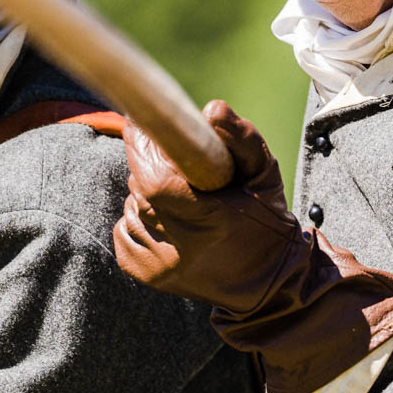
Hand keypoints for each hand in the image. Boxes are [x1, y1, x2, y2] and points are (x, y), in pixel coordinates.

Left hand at [114, 101, 392, 392]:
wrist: (267, 285)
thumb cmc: (267, 221)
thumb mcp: (265, 175)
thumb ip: (242, 138)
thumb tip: (213, 107)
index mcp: (210, 220)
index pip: (154, 179)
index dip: (142, 150)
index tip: (144, 128)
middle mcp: (181, 248)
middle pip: (140, 190)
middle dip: (149, 167)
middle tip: (171, 162)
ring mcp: (161, 266)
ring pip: (132, 208)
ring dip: (146, 194)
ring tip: (179, 197)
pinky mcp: (148, 276)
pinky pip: (124, 231)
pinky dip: (138, 218)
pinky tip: (168, 220)